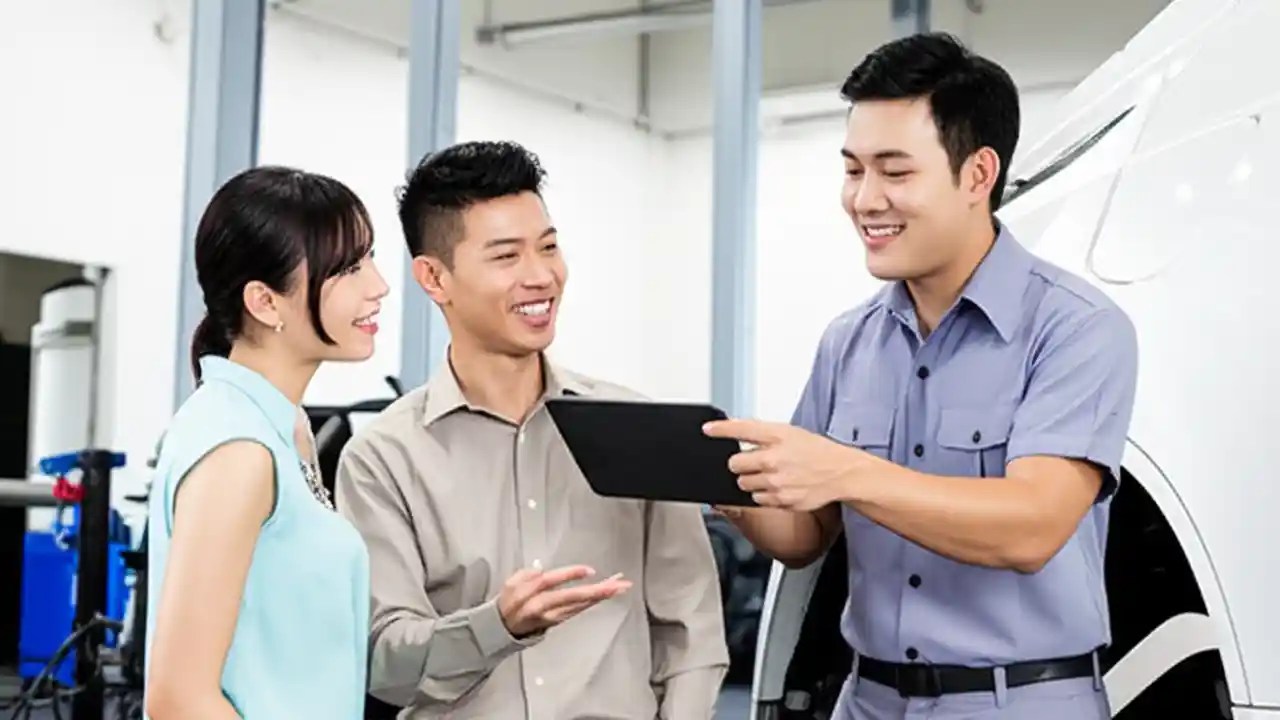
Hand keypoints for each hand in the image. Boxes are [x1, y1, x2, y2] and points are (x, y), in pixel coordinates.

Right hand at [497, 565, 631, 637]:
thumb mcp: (510, 583)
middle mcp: (542, 607)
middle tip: (616, 585)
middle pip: (572, 598)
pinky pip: (580, 609)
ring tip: (620, 586)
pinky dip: (595, 601)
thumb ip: (526, 574)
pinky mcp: (560, 620)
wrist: (504, 628)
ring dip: (602, 596)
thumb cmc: (509, 600)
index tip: (590, 570)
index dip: (570, 575)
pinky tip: (608, 593)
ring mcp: (553, 616)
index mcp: (527, 594)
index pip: (550, 582)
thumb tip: (541, 568)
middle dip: (596, 591)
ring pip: (580, 606)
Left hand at [704, 418, 875, 511]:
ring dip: (750, 480)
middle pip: (735, 463)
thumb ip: (762, 435)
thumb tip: (735, 436)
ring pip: (743, 483)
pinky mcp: (781, 500)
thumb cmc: (815, 451)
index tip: (708, 429)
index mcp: (778, 436)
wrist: (840, 472)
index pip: (742, 429)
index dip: (721, 429)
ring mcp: (777, 481)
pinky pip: (756, 499)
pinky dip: (763, 494)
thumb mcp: (790, 433)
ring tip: (770, 475)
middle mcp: (775, 458)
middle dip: (739, 464)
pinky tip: (779, 486)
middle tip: (755, 462)